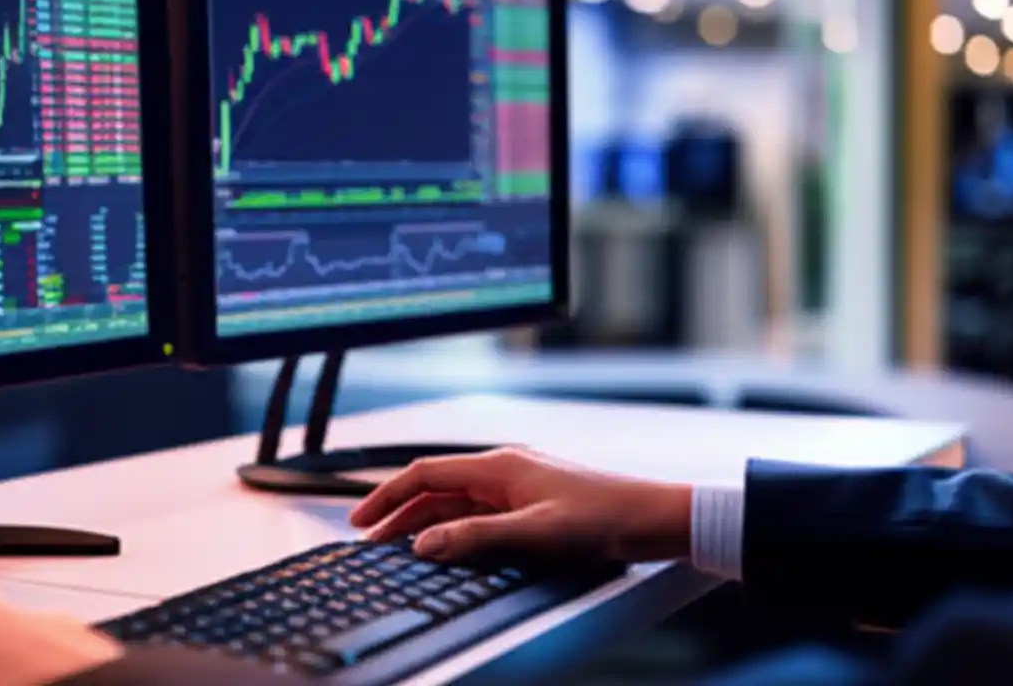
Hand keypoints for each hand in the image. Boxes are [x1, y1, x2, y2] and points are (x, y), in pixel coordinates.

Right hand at [350, 448, 692, 563]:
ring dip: (424, 522)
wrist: (650, 517)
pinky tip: (446, 546)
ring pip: (455, 502)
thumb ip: (475, 537)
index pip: (425, 474)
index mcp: (498, 465)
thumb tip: (424, 545)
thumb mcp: (534, 533)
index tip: (362, 520)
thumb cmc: (602, 517)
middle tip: (370, 541)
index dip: (388, 496)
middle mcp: (502, 469)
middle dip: (399, 513)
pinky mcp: (530, 503)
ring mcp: (516, 485)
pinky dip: (453, 527)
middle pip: (436, 488)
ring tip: (397, 547)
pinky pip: (478, 512)